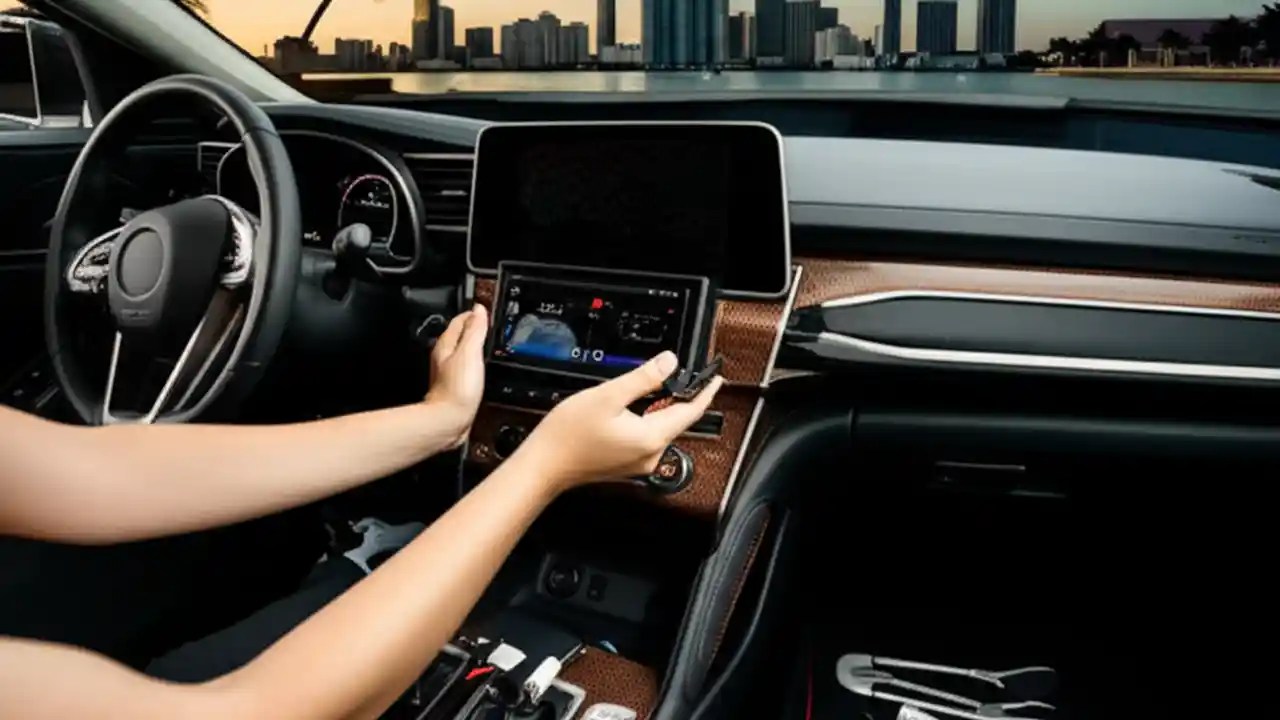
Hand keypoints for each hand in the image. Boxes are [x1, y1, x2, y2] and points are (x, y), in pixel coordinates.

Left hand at [424, 305, 487, 446]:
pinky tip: (479, 366)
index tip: (484, 309)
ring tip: (484, 341)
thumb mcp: (470, 353)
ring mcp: (448, 372)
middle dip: (472, 327)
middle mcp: (443, 357)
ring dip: (471, 344)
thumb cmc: (457, 389)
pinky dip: (472, 361)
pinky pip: (464, 366)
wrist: (449, 421)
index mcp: (446, 345)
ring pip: (460, 350)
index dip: (473, 313)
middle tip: (486, 323)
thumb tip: (479, 309)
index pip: (459, 320)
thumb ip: (475, 330)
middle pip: (458, 335)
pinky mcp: (454, 386)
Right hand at [513, 351, 722, 493]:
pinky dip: (646, 421)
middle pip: (677, 420)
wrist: (544, 465)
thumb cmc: (568, 435)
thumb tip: (669, 363)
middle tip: (679, 373)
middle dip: (680, 396)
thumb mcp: (607, 395)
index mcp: (651, 438)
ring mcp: (639, 463)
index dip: (705, 392)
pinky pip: (647, 438)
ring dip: (660, 408)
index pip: (691, 412)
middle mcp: (650, 455)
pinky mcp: (628, 465)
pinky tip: (631, 410)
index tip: (715, 378)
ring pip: (661, 428)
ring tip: (652, 388)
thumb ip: (643, 378)